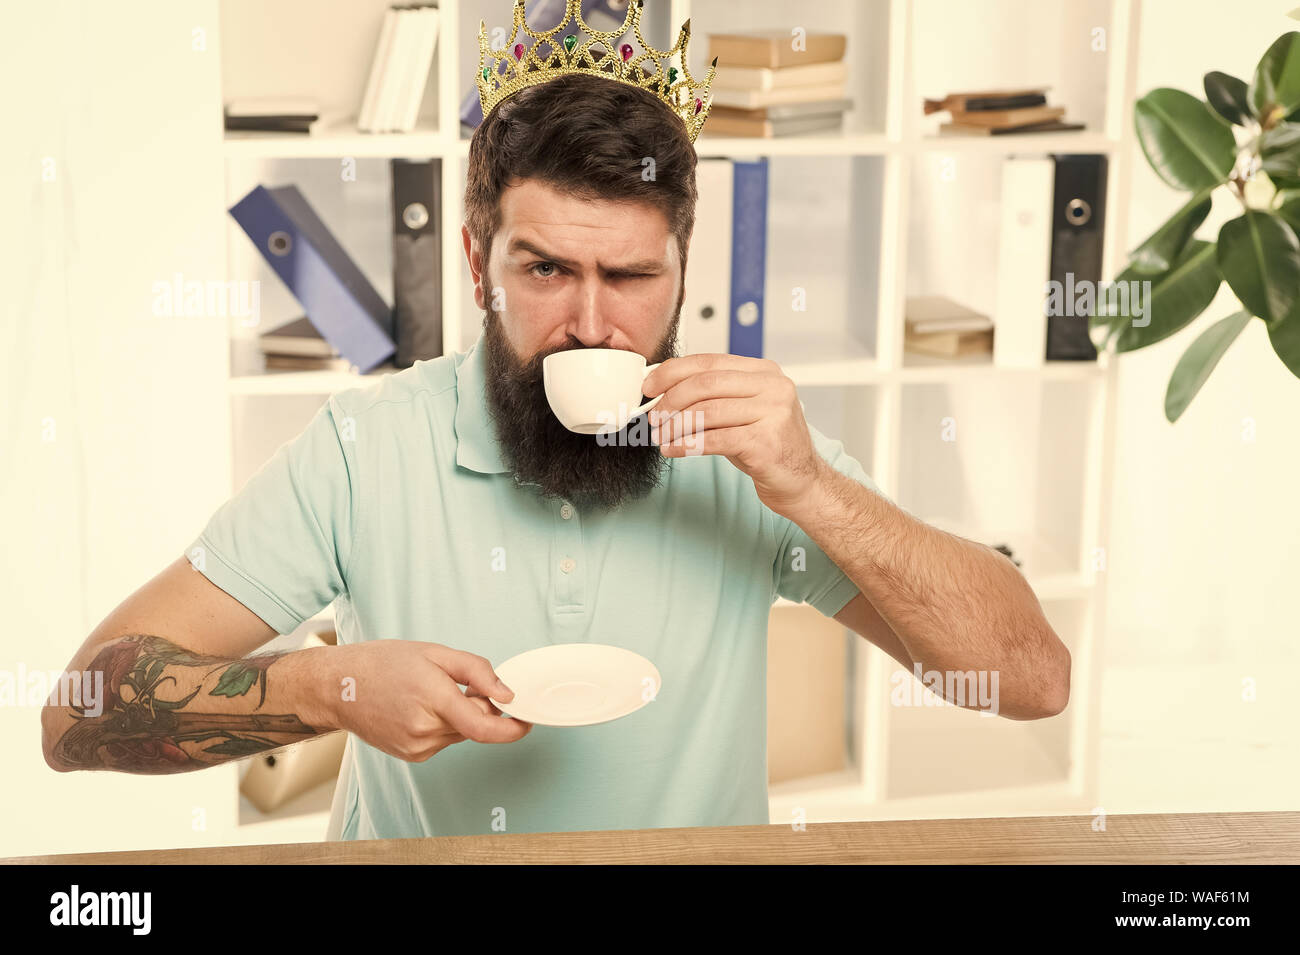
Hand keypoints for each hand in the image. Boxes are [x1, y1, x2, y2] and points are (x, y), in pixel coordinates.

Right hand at [312, 641, 531, 761]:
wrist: (337, 687)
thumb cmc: (381, 664)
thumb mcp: (434, 653)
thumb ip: (477, 672)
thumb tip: (507, 694)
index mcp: (433, 700)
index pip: (485, 728)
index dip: (513, 728)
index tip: (527, 721)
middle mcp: (425, 731)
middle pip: (475, 727)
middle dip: (480, 708)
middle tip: (460, 685)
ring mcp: (417, 747)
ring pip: (460, 734)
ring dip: (459, 716)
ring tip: (430, 693)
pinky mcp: (411, 755)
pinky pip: (443, 740)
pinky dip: (442, 725)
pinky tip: (419, 708)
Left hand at [642, 354, 828, 517]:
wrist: (800, 480)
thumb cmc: (766, 444)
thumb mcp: (741, 411)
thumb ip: (712, 396)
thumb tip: (663, 391)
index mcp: (765, 371)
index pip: (709, 362)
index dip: (673, 372)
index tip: (650, 386)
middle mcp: (772, 387)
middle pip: (705, 384)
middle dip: (671, 401)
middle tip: (654, 418)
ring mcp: (773, 414)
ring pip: (706, 412)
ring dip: (675, 426)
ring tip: (660, 437)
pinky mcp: (766, 443)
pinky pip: (713, 440)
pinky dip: (686, 445)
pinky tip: (673, 450)